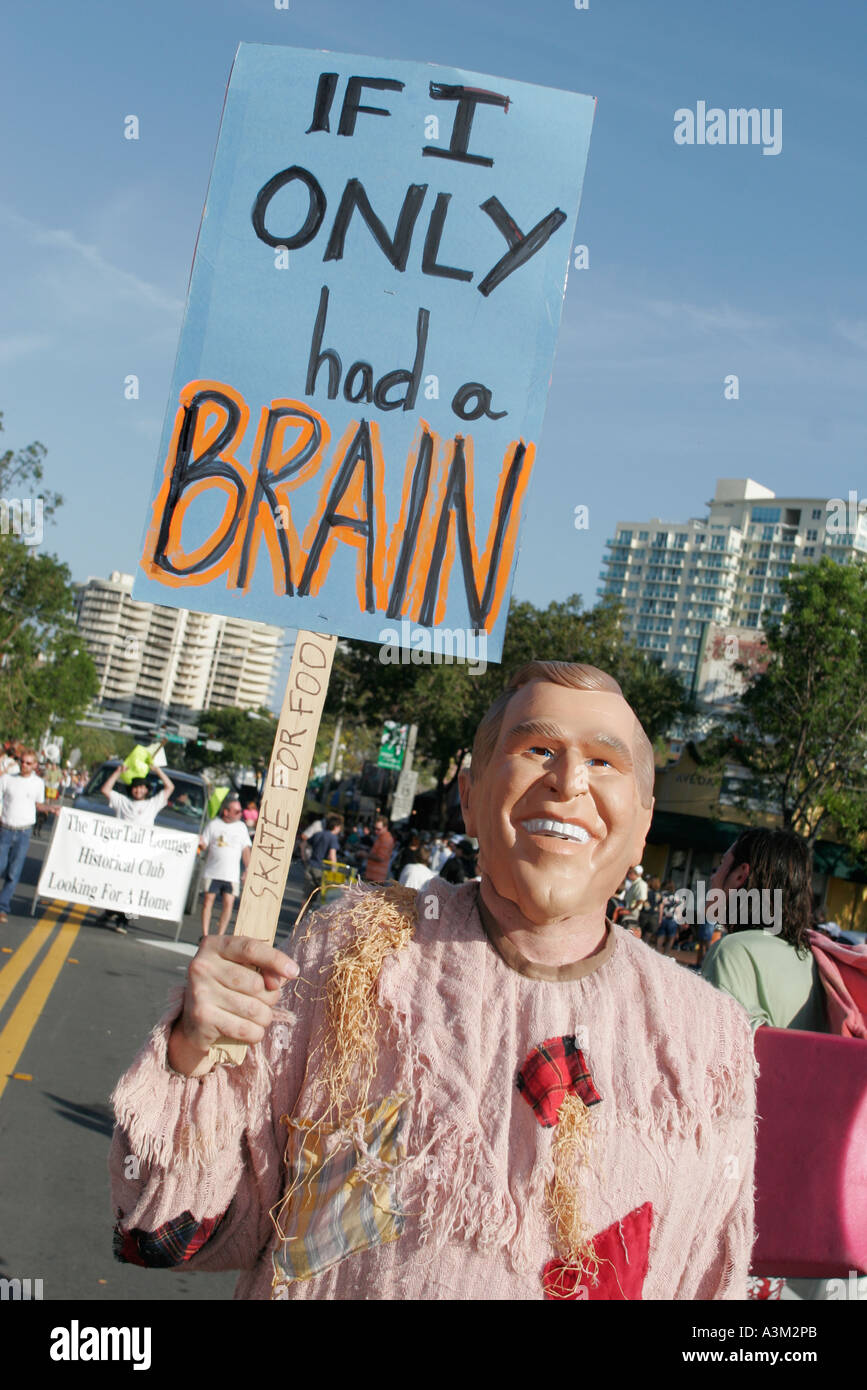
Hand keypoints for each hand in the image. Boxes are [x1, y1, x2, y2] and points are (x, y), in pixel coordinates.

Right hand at [170, 937, 297, 1071]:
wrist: (195, 1023)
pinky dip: (255, 1033)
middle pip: (256, 983)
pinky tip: (248, 1030)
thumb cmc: (227, 989)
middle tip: (264, 1001)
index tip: (294, 971)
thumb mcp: (244, 970)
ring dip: (264, 1017)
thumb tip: (285, 975)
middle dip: (270, 996)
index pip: (250, 948)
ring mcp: (199, 992)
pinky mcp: (202, 1018)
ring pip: (254, 1009)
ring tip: (257, 1017)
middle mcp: (202, 966)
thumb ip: (265, 968)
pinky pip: (245, 1029)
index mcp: (213, 946)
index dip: (275, 959)